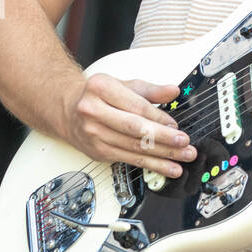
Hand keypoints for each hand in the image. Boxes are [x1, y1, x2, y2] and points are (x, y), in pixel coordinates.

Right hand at [60, 75, 196, 177]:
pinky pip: (129, 160)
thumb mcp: (124, 84)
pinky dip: (152, 165)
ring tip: (182, 157)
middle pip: (135, 129)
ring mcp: (94, 134)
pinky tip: (167, 167)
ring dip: (162, 155)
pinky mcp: (98, 151)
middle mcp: (94, 112)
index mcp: (101, 89)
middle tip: (183, 142)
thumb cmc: (98, 95)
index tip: (175, 125)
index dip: (159, 117)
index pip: (136, 107)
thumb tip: (173, 91)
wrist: (68, 110)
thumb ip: (150, 89)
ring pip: (134, 147)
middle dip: (163, 138)